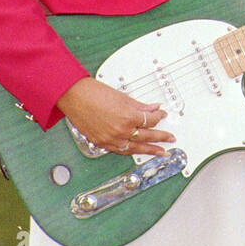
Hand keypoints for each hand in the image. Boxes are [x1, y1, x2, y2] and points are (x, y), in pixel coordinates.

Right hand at [57, 77, 172, 156]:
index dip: (158, 117)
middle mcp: (120, 131)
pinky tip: (138, 151)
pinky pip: (121, 150)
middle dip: (160, 137)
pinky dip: (131, 151)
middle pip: (146, 136)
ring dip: (149, 150)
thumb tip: (154, 109)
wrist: (74, 96)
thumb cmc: (94, 93)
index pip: (150, 121)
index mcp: (128, 117)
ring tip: (160, 152)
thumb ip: (140, 106)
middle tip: (170, 138)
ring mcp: (110, 139)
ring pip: (135, 148)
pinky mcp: (101, 143)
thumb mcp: (123, 97)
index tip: (162, 115)